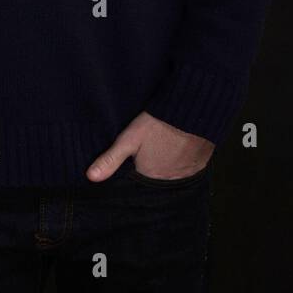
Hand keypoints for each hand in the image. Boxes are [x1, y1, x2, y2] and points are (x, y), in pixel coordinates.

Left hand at [86, 110, 213, 182]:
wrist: (192, 111)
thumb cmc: (157, 125)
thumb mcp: (128, 139)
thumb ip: (110, 159)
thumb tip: (91, 177)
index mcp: (150, 177)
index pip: (139, 180)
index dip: (134, 170)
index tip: (133, 161)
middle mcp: (170, 180)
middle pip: (156, 178)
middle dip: (151, 169)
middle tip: (150, 152)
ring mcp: (188, 173)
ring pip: (172, 174)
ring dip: (167, 166)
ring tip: (162, 149)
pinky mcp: (201, 164)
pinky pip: (188, 168)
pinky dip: (182, 162)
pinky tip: (176, 149)